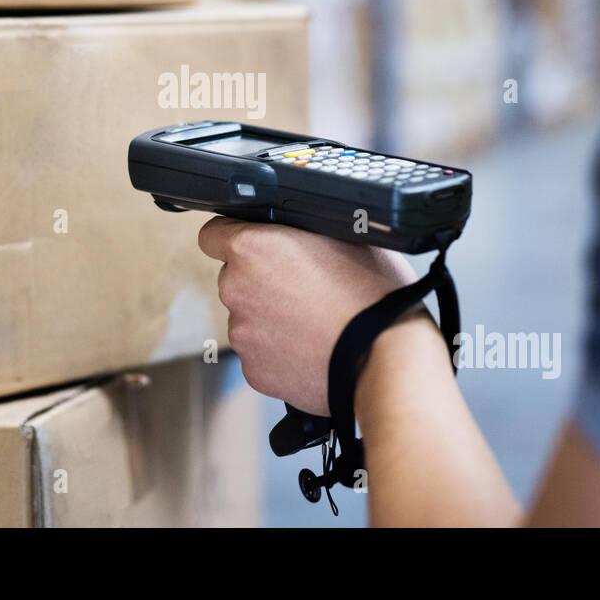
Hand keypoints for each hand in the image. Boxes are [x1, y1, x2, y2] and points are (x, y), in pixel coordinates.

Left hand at [198, 216, 418, 413]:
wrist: (386, 358)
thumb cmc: (373, 293)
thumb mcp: (343, 234)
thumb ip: (301, 228)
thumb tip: (294, 228)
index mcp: (252, 248)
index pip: (213, 234)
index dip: (234, 236)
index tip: (254, 245)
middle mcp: (236, 289)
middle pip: (234, 278)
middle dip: (260, 280)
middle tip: (302, 286)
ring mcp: (242, 334)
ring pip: (248, 317)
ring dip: (270, 317)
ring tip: (314, 321)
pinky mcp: (254, 371)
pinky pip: (259, 353)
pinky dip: (278, 351)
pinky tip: (311, 346)